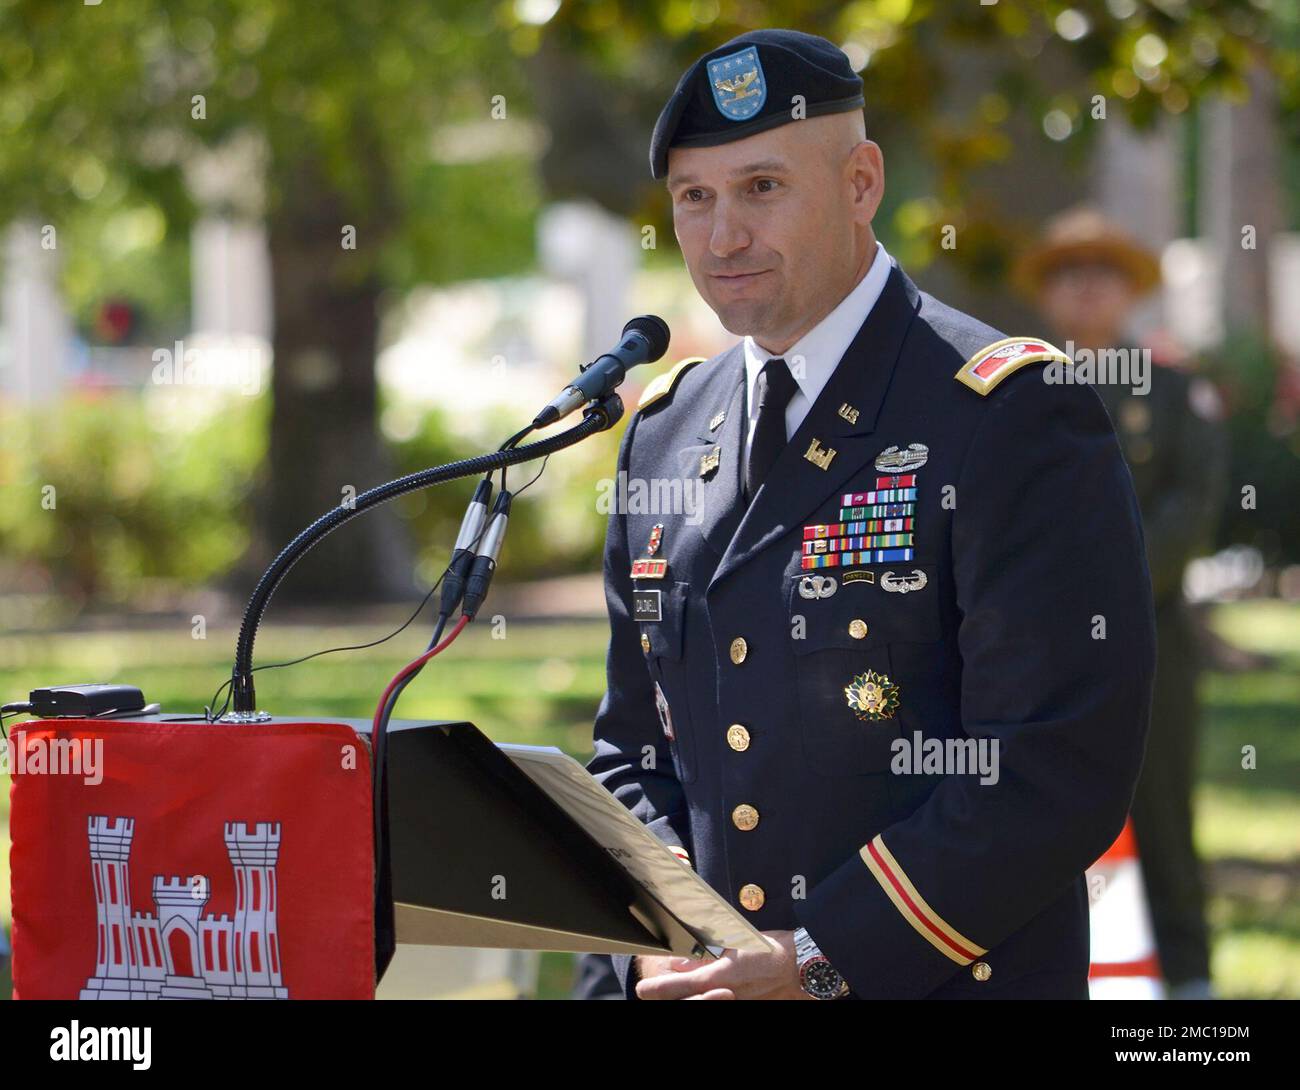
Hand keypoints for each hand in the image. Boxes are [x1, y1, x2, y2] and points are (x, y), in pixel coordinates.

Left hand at [635, 931, 809, 999]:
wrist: (803, 968)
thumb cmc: (770, 951)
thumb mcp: (735, 946)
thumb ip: (706, 956)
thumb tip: (681, 963)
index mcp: (720, 978)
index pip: (679, 988)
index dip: (658, 989)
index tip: (644, 988)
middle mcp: (725, 996)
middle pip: (688, 1001)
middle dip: (670, 993)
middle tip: (654, 988)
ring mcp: (736, 1004)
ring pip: (703, 1002)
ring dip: (689, 995)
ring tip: (678, 985)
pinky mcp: (745, 1006)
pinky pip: (720, 1002)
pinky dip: (708, 996)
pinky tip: (707, 986)